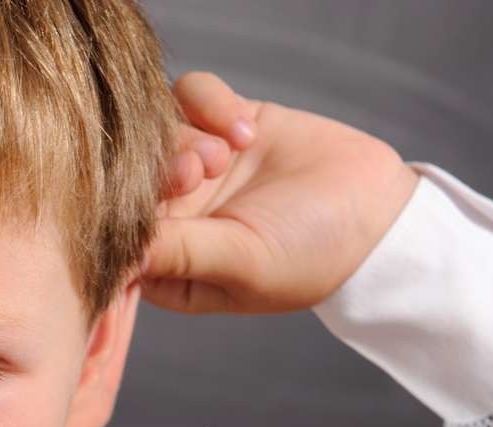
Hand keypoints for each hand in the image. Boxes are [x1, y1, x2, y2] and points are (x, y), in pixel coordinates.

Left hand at [138, 71, 420, 314]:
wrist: (377, 212)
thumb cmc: (312, 256)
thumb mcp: (243, 263)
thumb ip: (180, 253)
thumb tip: (115, 256)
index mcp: (167, 265)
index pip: (114, 235)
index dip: (120, 212)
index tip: (153, 205)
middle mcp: (173, 215)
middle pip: (126, 175)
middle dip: (156, 168)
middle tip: (197, 173)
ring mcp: (195, 166)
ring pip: (153, 129)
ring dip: (184, 135)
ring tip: (227, 154)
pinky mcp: (222, 122)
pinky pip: (190, 95)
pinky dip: (212, 104)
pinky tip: (247, 131)